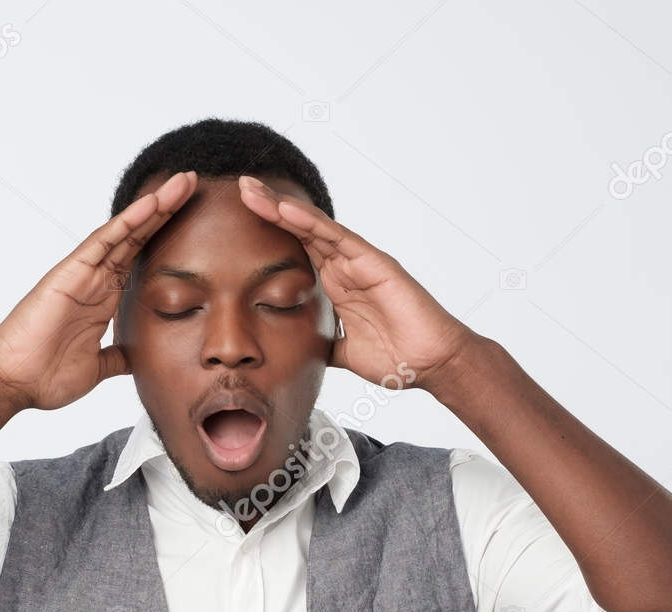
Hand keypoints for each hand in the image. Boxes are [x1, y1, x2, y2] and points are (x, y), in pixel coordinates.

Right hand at [0, 171, 199, 411]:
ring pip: (123, 232)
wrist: (13, 383)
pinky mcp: (69, 274)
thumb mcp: (97, 367)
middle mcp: (95, 281)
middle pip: (136, 237)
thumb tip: (135, 358)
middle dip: (165, 210)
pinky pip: (102, 243)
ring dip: (152, 207)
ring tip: (180, 183)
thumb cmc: (45, 375)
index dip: (163, 236)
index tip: (191, 216)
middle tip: (191, 182)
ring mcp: (82, 274)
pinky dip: (126, 223)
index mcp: (103, 300)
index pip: (139, 258)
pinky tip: (150, 205)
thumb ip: (117, 357)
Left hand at [235, 175, 476, 393]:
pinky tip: (285, 209)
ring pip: (314, 226)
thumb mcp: (344, 353)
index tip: (241, 215)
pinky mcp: (374, 262)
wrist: (430, 364)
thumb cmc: (397, 356)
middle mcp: (345, 266)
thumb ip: (323, 346)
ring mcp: (359, 261)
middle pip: (301, 229)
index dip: (271, 230)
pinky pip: (337, 238)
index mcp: (336, 283)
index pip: (297, 248)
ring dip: (282, 207)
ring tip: (252, 189)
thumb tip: (302, 354)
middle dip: (270, 207)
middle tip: (241, 186)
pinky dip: (311, 223)